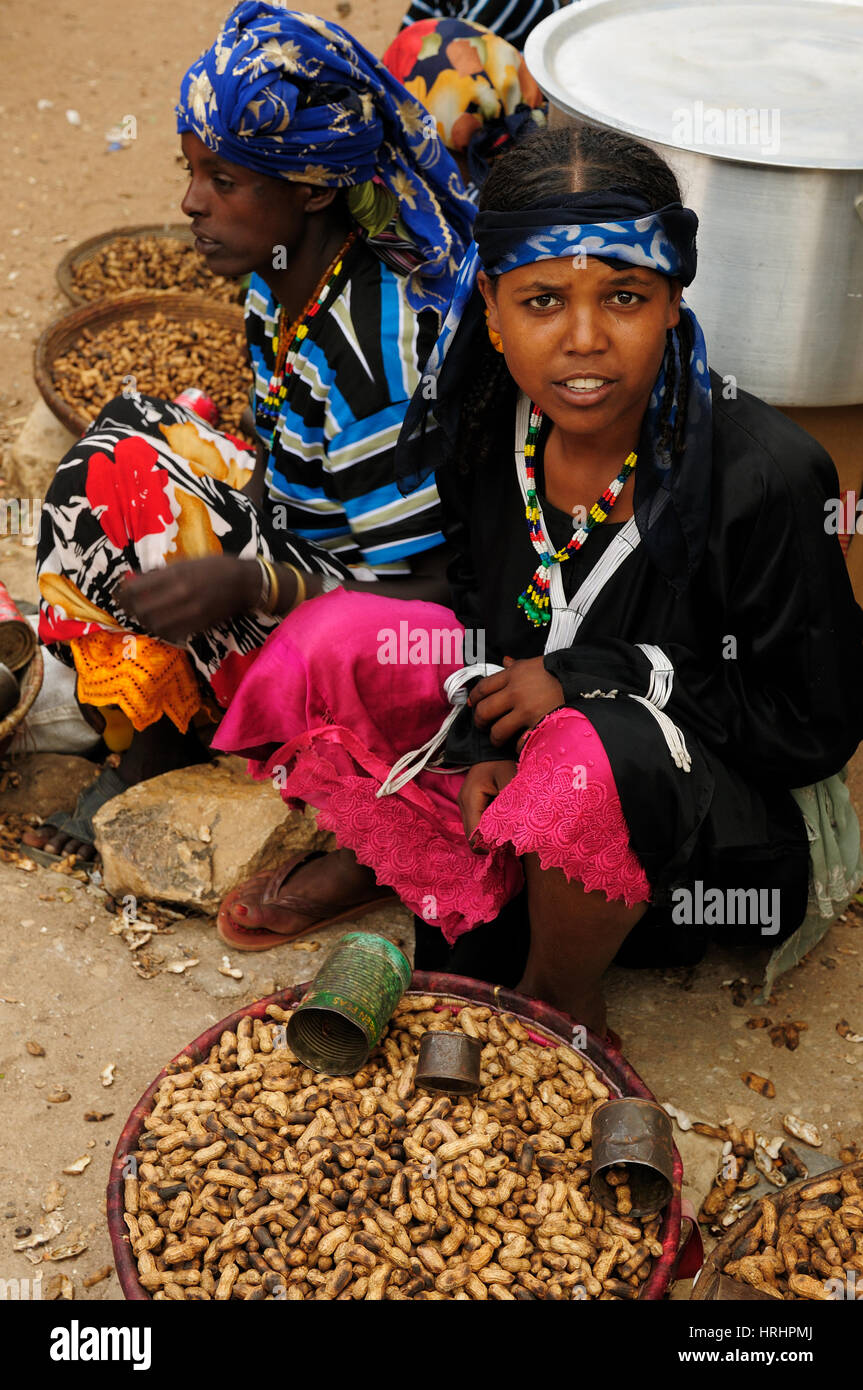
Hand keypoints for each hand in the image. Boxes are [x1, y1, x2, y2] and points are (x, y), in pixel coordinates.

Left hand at [114, 555, 260, 642]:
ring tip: (142, 616)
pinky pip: (171, 633)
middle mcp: (181, 594)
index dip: (123, 593)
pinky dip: (161, 630)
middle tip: (126, 607)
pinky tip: (159, 624)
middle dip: (129, 609)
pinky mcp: (198, 625)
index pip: (137, 588)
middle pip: (142, 609)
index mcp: (176, 575)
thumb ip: (159, 572)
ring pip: (155, 625)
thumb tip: (133, 578)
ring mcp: (190, 613)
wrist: (244, 583)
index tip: (120, 594)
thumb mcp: (186, 562)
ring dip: (144, 622)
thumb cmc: (215, 567)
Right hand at [458, 759, 518, 843]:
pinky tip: (503, 825)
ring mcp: (465, 805)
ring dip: (489, 836)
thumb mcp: (510, 780)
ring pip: (474, 831)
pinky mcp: (470, 804)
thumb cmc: (502, 762)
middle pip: (472, 836)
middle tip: (510, 844)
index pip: (473, 834)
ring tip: (508, 834)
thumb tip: (515, 830)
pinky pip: (477, 823)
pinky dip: (488, 828)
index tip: (508, 847)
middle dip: (489, 843)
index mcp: (470, 800)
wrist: (491, 749)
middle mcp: (463, 805)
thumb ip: (511, 804)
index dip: (489, 845)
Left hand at [469, 656, 563, 747]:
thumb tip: (504, 661)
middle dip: (479, 721)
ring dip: (495, 738)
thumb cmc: (558, 672)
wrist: (583, 680)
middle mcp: (516, 692)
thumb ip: (517, 665)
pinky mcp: (539, 725)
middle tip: (482, 725)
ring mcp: (527, 711)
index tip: (472, 704)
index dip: (473, 698)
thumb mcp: (535, 663)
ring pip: (497, 731)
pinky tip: (521, 742)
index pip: (483, 688)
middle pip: (484, 711)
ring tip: (499, 738)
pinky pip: (520, 742)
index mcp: (514, 675)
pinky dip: (518, 745)